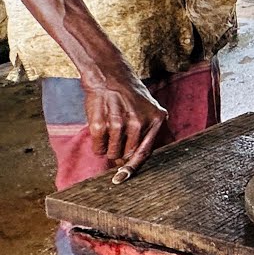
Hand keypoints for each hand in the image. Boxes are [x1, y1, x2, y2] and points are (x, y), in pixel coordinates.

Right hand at [80, 69, 166, 183]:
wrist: (110, 76)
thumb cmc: (130, 95)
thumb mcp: (149, 109)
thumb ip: (150, 131)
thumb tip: (139, 160)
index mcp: (156, 120)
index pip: (145, 152)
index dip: (133, 168)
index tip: (122, 178)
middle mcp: (139, 123)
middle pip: (127, 155)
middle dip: (120, 153)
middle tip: (117, 139)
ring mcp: (119, 124)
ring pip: (111, 153)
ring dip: (108, 148)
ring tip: (110, 128)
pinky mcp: (100, 125)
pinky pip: (98, 148)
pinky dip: (97, 144)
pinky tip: (100, 127)